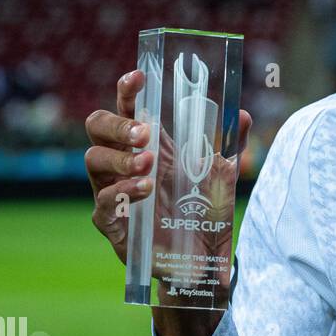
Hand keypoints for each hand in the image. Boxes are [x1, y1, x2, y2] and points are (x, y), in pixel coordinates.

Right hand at [86, 69, 252, 264]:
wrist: (199, 259)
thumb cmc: (202, 210)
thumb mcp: (222, 175)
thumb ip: (233, 144)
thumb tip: (242, 114)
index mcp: (147, 145)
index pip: (127, 109)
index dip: (127, 91)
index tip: (138, 77)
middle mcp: (123, 163)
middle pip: (97, 128)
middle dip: (117, 124)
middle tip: (143, 133)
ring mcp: (113, 190)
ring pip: (93, 160)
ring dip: (120, 157)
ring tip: (149, 163)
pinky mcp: (111, 221)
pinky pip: (103, 201)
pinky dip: (123, 191)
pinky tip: (146, 190)